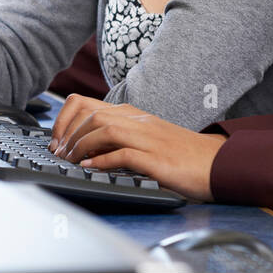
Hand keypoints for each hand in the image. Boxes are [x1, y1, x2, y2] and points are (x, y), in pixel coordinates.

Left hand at [46, 94, 225, 200]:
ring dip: (81, 145)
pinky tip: (89, 168)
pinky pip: (124, 154)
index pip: (89, 104)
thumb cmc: (181, 154)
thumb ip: (121, 137)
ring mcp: (150, 139)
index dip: (66, 120)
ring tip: (69, 160)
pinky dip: (102, 160)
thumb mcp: (147, 138)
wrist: (216, 163)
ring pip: (106, 129)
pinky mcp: (158, 160)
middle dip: (68, 134)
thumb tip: (88, 146)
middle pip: (93, 114)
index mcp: (135, 115)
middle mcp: (140, 122)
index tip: (56, 139)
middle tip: (58, 153)